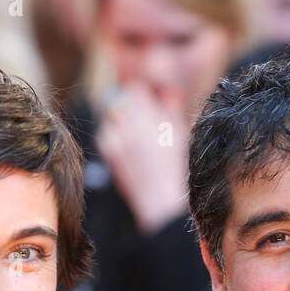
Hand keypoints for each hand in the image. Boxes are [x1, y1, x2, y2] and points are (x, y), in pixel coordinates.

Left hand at [94, 82, 190, 234]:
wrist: (161, 201)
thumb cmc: (178, 168)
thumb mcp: (181, 133)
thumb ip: (171, 108)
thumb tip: (167, 91)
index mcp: (147, 118)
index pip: (135, 89)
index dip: (144, 94)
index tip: (152, 102)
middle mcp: (127, 126)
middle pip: (121, 99)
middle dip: (133, 105)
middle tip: (146, 119)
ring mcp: (114, 139)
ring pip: (112, 115)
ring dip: (123, 119)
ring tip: (140, 137)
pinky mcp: (108, 152)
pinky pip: (108, 133)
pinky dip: (116, 135)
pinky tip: (131, 149)